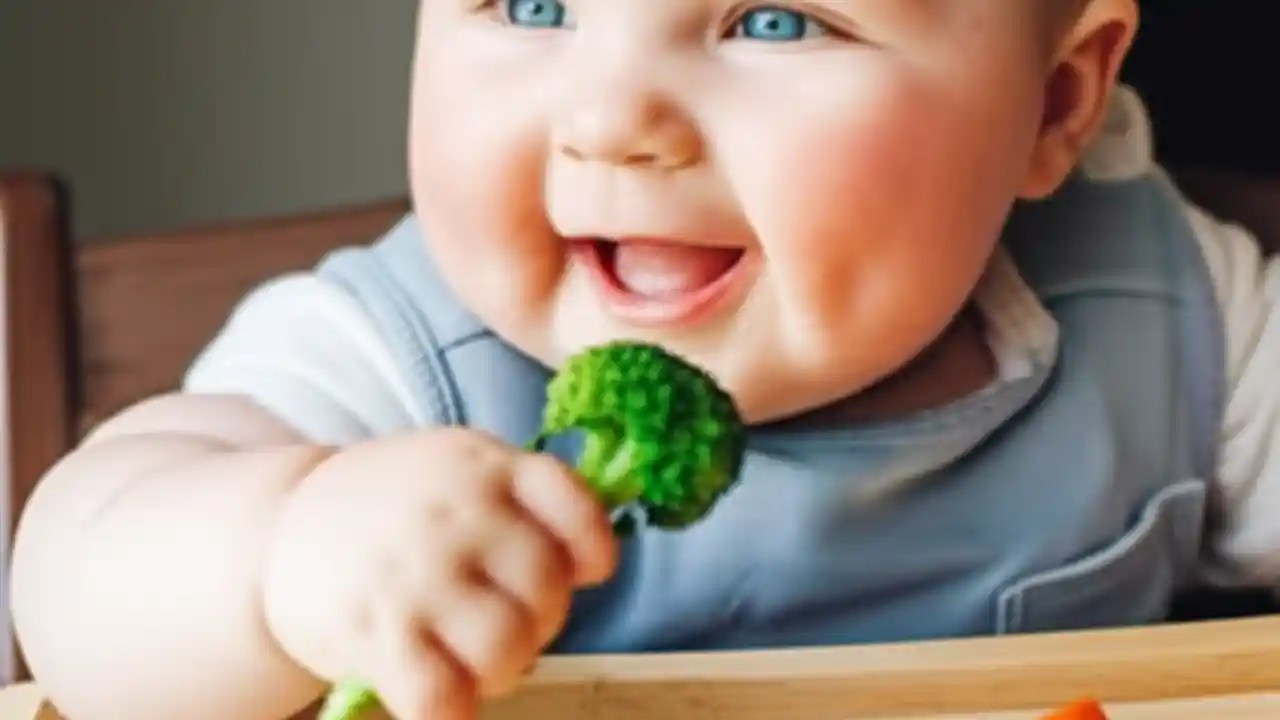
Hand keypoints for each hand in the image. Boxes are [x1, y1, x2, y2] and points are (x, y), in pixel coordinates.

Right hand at [262, 427, 617, 719]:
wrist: (283, 528)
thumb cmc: (394, 507)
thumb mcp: (457, 471)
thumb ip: (521, 501)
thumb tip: (591, 563)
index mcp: (484, 465)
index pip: (573, 503)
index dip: (592, 546)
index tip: (587, 569)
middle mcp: (455, 514)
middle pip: (548, 590)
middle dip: (541, 619)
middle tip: (509, 618)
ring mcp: (415, 573)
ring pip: (507, 649)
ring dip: (502, 668)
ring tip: (475, 657)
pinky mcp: (374, 631)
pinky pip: (442, 697)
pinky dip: (452, 709)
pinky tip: (440, 692)